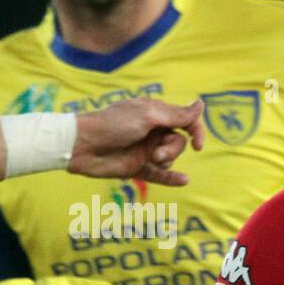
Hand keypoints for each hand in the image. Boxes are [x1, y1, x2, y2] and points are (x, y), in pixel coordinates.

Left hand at [70, 99, 204, 185]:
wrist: (83, 146)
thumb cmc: (112, 125)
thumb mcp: (147, 116)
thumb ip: (175, 115)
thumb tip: (201, 104)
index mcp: (155, 113)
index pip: (185, 120)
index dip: (196, 131)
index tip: (198, 144)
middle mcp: (152, 131)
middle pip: (178, 141)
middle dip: (173, 148)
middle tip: (157, 152)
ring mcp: (145, 150)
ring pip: (170, 158)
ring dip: (165, 160)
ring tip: (151, 159)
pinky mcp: (137, 167)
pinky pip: (160, 175)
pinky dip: (172, 178)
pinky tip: (185, 180)